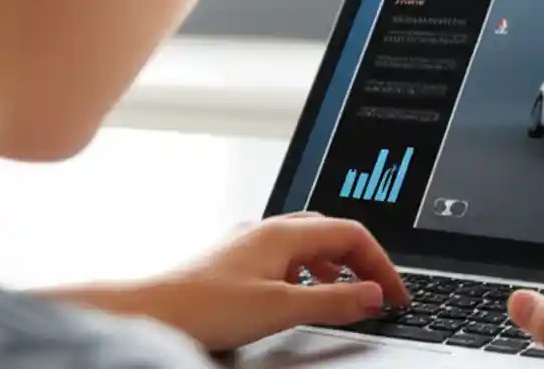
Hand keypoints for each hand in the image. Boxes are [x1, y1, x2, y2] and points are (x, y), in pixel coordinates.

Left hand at [42, 213, 408, 350]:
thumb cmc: (203, 307)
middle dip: (363, 261)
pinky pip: (286, 258)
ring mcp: (249, 244)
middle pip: (332, 233)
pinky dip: (309, 274)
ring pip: (308, 244)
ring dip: (337, 267)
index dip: (381, 264)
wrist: (148, 313)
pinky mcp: (234, 262)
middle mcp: (267, 230)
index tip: (395, 293)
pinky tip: (302, 297)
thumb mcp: (281, 308)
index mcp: (284, 232)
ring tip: (347, 296)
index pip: (352, 234)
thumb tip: (373, 296)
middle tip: (378, 292)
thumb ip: (333, 302)